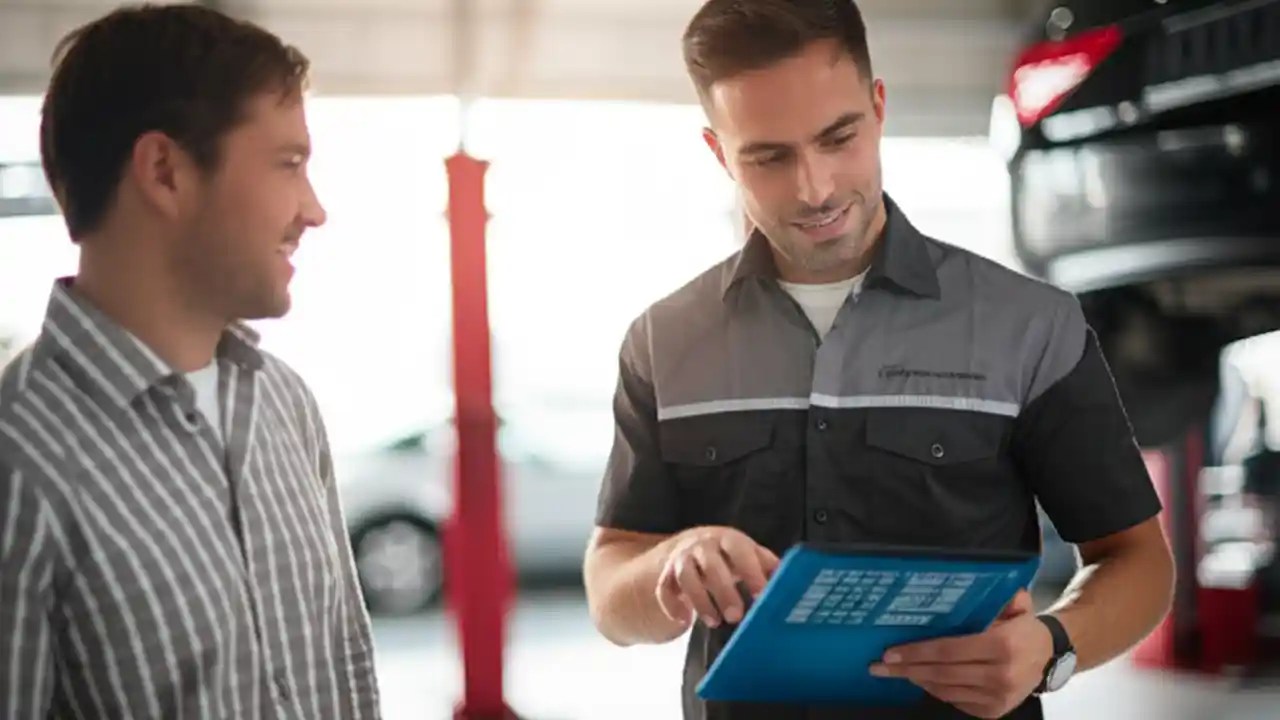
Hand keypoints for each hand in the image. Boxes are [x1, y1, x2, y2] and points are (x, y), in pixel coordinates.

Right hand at [655, 526, 779, 628]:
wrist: (693, 545)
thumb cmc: (731, 555)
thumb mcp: (750, 554)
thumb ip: (768, 566)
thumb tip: (794, 583)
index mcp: (729, 539)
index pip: (740, 550)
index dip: (751, 572)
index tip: (761, 595)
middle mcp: (703, 545)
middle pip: (711, 565)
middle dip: (724, 591)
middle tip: (736, 616)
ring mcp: (682, 558)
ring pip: (686, 576)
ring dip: (700, 601)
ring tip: (713, 622)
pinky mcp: (667, 575)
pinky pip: (664, 589)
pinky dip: (672, 606)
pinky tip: (683, 621)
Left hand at [869, 590, 1053, 717]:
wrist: (1051, 656)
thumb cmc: (1023, 626)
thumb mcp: (1013, 605)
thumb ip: (991, 596)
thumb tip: (962, 583)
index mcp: (1001, 645)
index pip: (948, 651)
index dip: (916, 652)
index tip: (890, 652)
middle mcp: (999, 675)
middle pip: (941, 674)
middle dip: (906, 669)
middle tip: (879, 666)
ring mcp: (997, 697)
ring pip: (945, 691)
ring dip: (917, 680)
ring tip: (895, 671)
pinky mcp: (993, 711)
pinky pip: (955, 701)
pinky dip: (935, 690)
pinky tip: (921, 679)